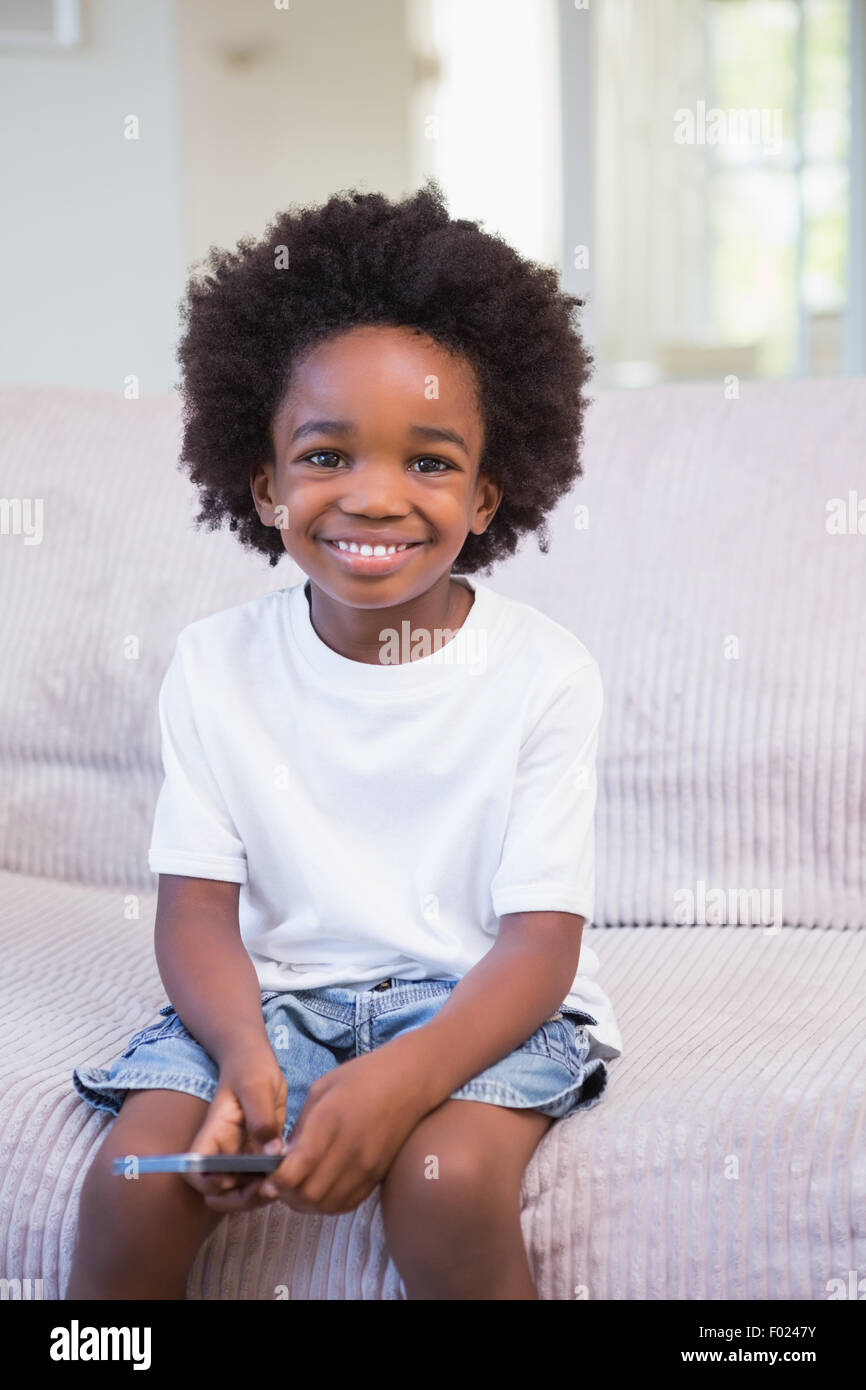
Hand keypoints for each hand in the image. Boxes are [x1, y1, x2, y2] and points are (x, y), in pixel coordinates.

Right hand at [183, 1037, 288, 1213]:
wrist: (255, 1060)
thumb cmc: (250, 1068)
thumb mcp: (257, 1087)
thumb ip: (262, 1118)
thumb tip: (272, 1152)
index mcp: (213, 1135)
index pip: (194, 1171)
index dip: (208, 1184)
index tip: (232, 1179)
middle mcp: (223, 1150)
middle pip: (217, 1193)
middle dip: (238, 1199)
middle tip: (266, 1189)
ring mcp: (240, 1155)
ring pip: (239, 1192)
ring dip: (256, 1196)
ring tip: (281, 1182)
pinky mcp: (258, 1155)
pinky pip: (259, 1180)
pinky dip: (271, 1184)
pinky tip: (289, 1171)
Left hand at [259, 1043, 431, 1216]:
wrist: (408, 1082)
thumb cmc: (360, 1077)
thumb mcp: (321, 1090)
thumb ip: (300, 1127)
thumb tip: (283, 1159)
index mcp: (329, 1123)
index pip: (294, 1171)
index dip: (275, 1181)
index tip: (266, 1174)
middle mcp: (348, 1150)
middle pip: (307, 1195)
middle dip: (286, 1194)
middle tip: (278, 1182)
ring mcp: (365, 1167)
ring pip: (325, 1205)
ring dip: (304, 1202)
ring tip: (296, 1187)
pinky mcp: (376, 1176)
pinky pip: (345, 1204)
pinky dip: (326, 1203)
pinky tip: (319, 1188)